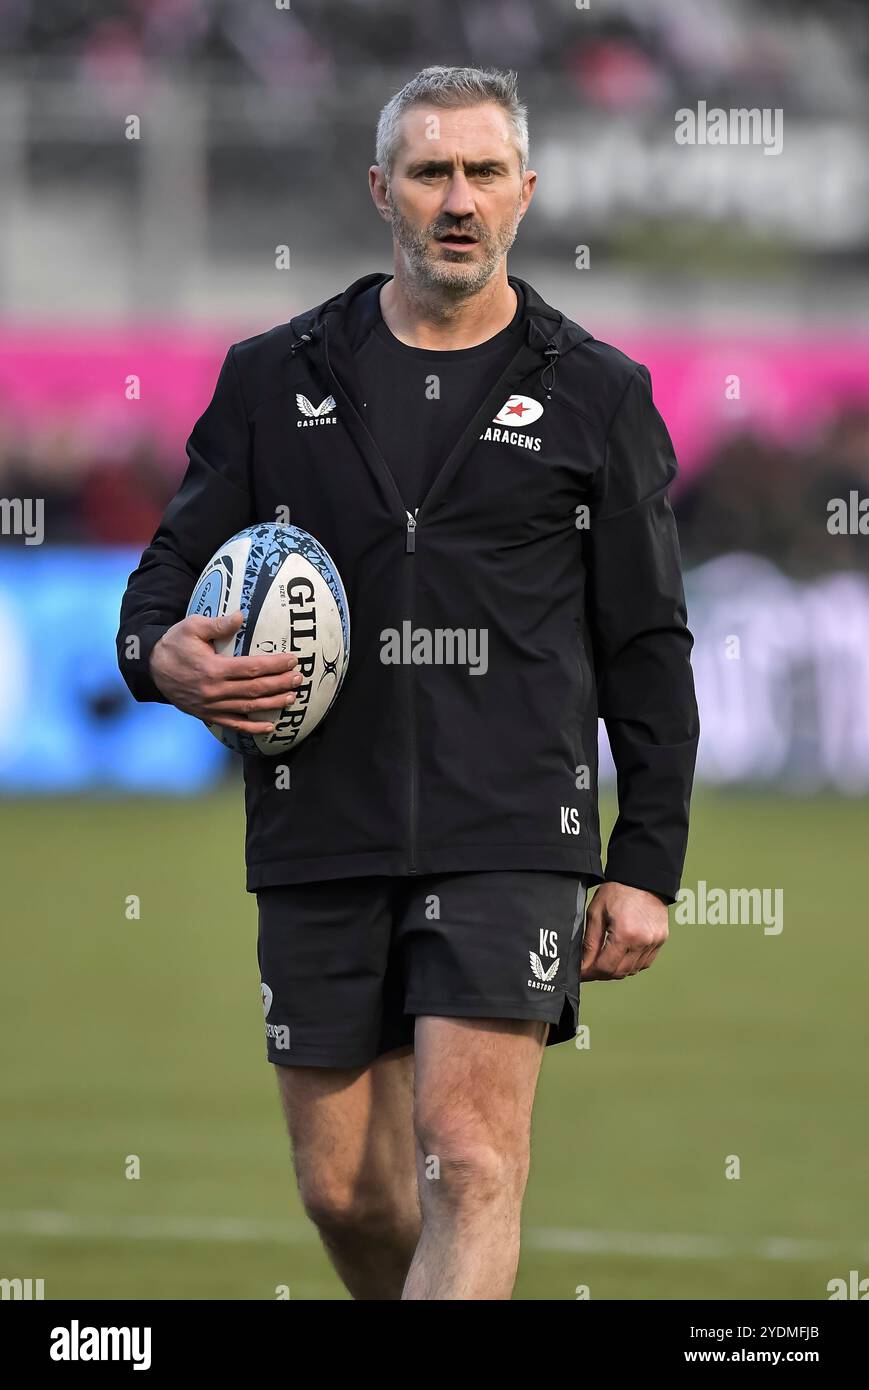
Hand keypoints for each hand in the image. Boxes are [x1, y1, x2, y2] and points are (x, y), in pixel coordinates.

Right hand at [150, 609, 301, 736]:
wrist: (151, 668)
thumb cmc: (174, 644)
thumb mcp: (192, 627)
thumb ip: (218, 624)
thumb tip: (241, 615)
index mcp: (213, 669)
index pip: (251, 668)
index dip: (274, 665)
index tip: (292, 660)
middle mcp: (215, 690)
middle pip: (255, 689)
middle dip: (280, 684)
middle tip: (299, 679)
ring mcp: (211, 705)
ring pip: (248, 708)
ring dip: (272, 704)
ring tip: (292, 698)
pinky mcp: (207, 715)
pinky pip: (233, 724)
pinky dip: (252, 728)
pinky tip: (270, 727)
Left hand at [580, 881, 668, 980]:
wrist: (643, 878)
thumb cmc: (618, 890)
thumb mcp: (596, 913)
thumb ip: (589, 942)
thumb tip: (583, 964)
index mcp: (625, 934)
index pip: (605, 967)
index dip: (590, 973)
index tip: (581, 973)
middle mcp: (643, 941)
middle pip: (619, 972)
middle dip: (601, 974)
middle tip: (589, 968)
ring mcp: (654, 942)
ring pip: (632, 970)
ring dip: (616, 971)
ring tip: (603, 962)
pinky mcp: (660, 941)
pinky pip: (644, 963)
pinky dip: (631, 965)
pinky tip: (621, 957)